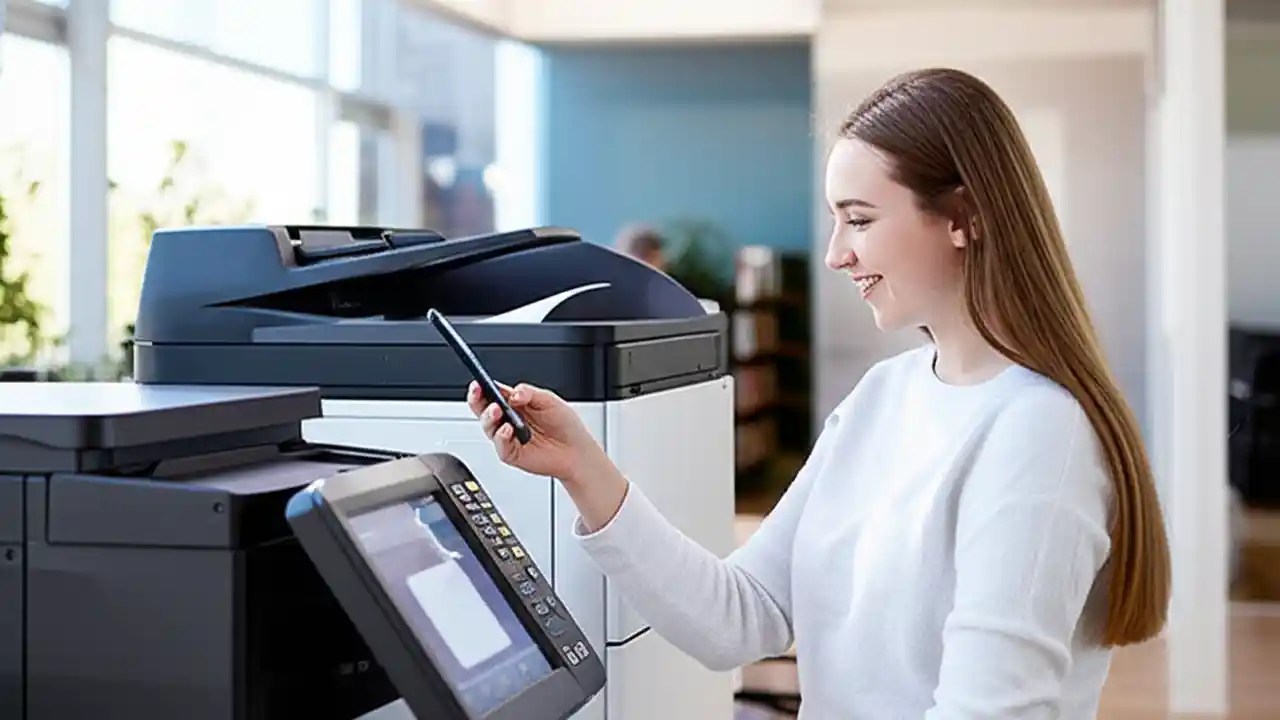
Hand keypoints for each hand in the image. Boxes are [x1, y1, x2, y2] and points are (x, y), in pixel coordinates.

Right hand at [466, 381, 603, 482]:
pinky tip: (508, 430)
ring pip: (487, 427)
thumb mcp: (549, 400)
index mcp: (515, 404)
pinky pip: (500, 446)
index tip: (479, 382)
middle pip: (483, 410)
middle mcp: (508, 420)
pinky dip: (501, 437)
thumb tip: (514, 394)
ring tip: (497, 410)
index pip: (492, 394)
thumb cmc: (565, 425)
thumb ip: (529, 393)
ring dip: (488, 417)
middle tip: (479, 393)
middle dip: (477, 400)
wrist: (577, 451)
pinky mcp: (511, 453)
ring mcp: (508, 437)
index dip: (482, 388)